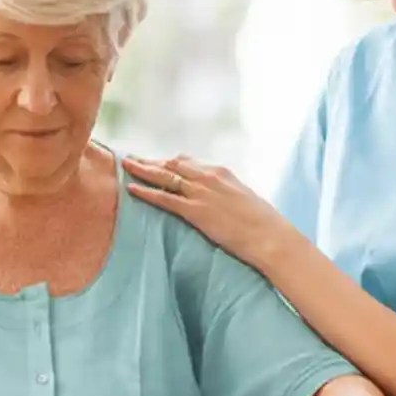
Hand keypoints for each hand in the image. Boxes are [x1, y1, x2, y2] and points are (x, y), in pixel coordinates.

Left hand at [122, 155, 288, 266]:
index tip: (154, 162)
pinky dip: (146, 192)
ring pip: (164, 175)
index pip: (187, 161)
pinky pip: (164, 198)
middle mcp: (208, 176)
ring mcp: (201, 193)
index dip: (167, 162)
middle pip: (172, 163)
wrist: (270, 236)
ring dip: (142, 169)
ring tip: (125, 166)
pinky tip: (132, 189)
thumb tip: (216, 197)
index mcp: (221, 171)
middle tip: (131, 159)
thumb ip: (224, 192)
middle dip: (150, 161)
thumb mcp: (242, 198)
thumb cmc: (262, 222)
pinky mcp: (196, 211)